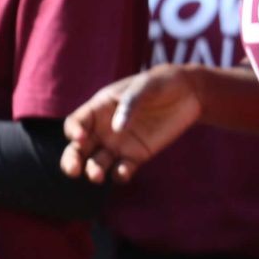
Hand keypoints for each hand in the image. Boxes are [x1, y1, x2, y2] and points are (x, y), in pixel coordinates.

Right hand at [61, 67, 201, 182]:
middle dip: (71, 161)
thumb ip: (129, 103)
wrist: (187, 93)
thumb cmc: (160, 83)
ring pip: (96, 164)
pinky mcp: (136, 156)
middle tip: (73, 170)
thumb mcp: (144, 85)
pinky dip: (119, 175)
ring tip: (97, 175)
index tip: (80, 137)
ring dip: (93, 171)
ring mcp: (118, 145)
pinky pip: (121, 170)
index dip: (73, 131)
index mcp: (99, 108)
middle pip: (78, 149)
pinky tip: (124, 172)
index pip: (75, 123)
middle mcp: (103, 129)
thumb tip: (116, 129)